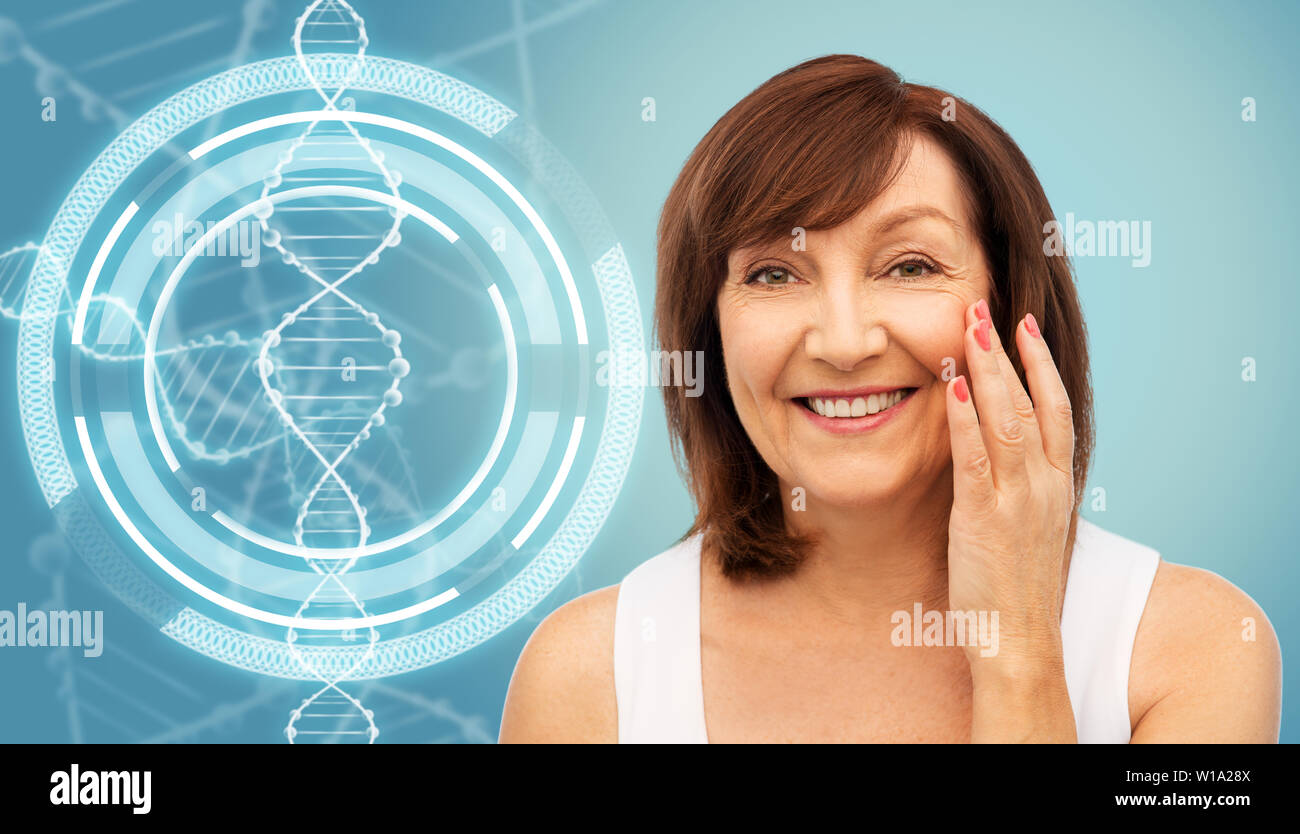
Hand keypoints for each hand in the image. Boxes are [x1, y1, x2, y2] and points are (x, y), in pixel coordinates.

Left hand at [944, 298, 1075, 675]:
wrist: (1020, 643)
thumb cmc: (1017, 588)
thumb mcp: (1029, 526)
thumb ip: (1019, 486)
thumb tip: (996, 451)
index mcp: (1057, 485)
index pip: (1056, 408)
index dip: (1040, 364)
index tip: (1024, 326)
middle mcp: (1044, 485)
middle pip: (1032, 402)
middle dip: (1008, 352)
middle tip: (986, 309)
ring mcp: (1017, 500)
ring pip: (1007, 420)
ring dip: (987, 370)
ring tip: (971, 329)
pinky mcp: (985, 519)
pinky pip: (976, 460)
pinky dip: (965, 421)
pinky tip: (953, 388)